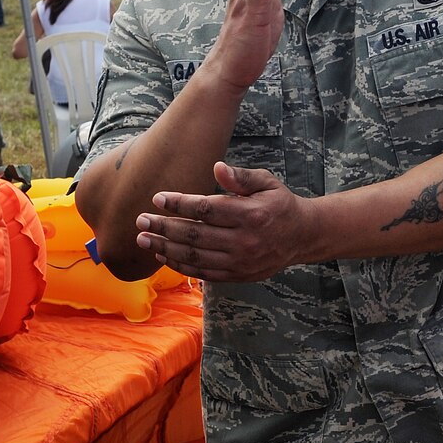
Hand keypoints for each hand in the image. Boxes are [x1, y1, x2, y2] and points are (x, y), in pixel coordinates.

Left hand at [135, 161, 313, 281]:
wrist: (301, 237)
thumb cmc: (279, 204)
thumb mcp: (266, 182)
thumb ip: (240, 177)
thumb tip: (217, 167)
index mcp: (251, 214)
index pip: (207, 210)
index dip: (179, 204)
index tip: (158, 198)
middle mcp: (245, 241)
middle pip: (196, 235)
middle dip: (164, 227)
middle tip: (141, 221)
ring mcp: (240, 261)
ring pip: (195, 256)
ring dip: (166, 248)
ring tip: (144, 239)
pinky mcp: (237, 275)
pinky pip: (203, 272)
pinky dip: (180, 265)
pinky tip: (163, 255)